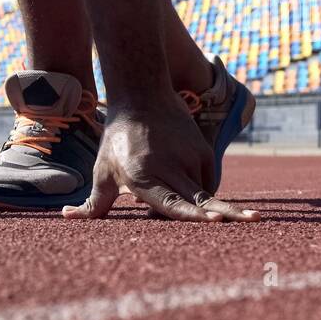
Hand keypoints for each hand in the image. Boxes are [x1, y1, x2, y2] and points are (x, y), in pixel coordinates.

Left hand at [62, 98, 258, 221]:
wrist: (141, 97)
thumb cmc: (117, 141)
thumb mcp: (101, 172)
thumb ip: (92, 204)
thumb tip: (66, 218)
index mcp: (143, 177)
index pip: (172, 203)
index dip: (194, 215)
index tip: (217, 220)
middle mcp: (170, 168)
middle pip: (202, 199)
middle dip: (226, 214)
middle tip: (254, 222)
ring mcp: (190, 157)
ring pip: (201, 193)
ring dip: (194, 203)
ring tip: (177, 190)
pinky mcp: (203, 151)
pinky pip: (206, 181)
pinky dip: (198, 188)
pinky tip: (183, 179)